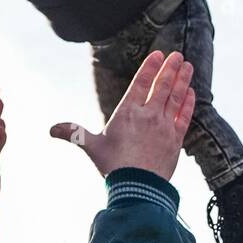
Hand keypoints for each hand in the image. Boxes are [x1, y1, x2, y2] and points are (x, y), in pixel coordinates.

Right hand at [50, 51, 194, 180]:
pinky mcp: (176, 140)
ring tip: (188, 66)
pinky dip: (188, 102)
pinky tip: (191, 92)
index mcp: (127, 113)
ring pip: (176, 97)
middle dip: (170, 68)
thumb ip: (74, 134)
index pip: (141, 83)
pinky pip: (185, 116)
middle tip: (177, 55)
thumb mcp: (91, 147)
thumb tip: (51, 129)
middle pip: (163, 86)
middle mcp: (148, 115)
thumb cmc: (113, 167)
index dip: (150, 67)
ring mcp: (164, 126)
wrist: (137, 188)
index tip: (159, 54)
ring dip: (183, 80)